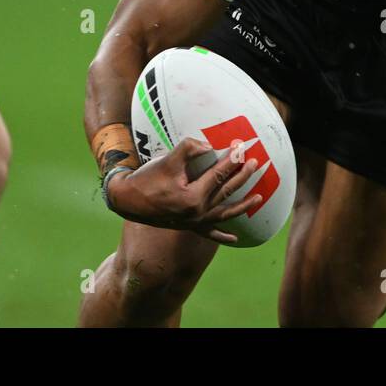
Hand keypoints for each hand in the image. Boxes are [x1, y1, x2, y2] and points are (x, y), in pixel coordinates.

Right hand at [106, 136, 263, 243]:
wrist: (126, 200)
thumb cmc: (146, 180)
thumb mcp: (167, 161)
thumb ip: (189, 149)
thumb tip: (209, 147)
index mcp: (193, 198)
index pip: (218, 174)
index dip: (231, 159)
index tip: (241, 147)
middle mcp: (197, 214)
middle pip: (226, 192)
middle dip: (242, 176)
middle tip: (255, 162)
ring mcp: (193, 222)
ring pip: (224, 213)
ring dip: (242, 206)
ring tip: (259, 198)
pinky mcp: (188, 226)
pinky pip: (209, 233)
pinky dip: (222, 236)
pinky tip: (234, 238)